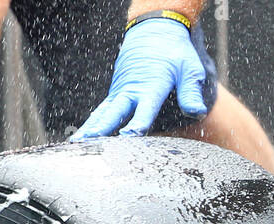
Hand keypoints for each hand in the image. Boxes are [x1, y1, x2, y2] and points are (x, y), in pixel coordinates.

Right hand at [71, 17, 207, 139]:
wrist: (154, 30)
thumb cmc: (174, 52)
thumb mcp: (189, 68)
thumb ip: (191, 92)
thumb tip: (197, 112)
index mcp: (152, 85)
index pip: (145, 107)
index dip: (139, 121)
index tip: (131, 135)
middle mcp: (132, 90)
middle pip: (115, 111)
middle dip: (103, 127)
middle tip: (91, 140)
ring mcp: (120, 92)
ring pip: (102, 112)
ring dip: (90, 127)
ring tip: (76, 143)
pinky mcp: (115, 94)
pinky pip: (101, 111)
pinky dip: (90, 123)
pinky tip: (80, 138)